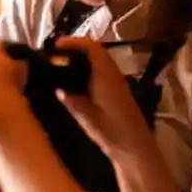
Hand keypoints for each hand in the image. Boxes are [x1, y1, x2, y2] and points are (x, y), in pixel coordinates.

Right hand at [53, 37, 155, 160]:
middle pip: (95, 52)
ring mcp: (117, 83)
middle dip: (75, 49)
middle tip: (55, 55)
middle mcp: (113, 75)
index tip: (57, 45)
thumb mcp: (89, 120)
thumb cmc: (114, 134)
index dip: (74, 42)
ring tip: (60, 67)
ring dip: (81, 60)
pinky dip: (87, 71)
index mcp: (106, 77)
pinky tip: (75, 83)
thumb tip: (58, 89)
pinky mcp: (117, 93)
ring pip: (98, 62)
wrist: (136, 149)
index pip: (92, 48)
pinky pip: (101, 73)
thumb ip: (74, 102)